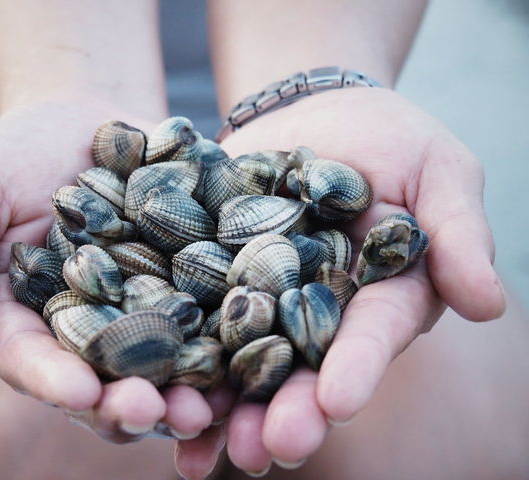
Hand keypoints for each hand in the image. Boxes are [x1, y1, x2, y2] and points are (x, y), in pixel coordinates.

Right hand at [0, 96, 220, 444]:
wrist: (89, 120)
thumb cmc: (19, 152)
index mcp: (25, 319)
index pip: (32, 360)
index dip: (53, 381)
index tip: (79, 394)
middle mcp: (84, 330)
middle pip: (102, 379)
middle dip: (127, 402)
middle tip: (155, 413)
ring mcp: (139, 314)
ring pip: (159, 367)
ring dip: (183, 392)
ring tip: (208, 407)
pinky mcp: (187, 289)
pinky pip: (207, 324)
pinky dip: (225, 345)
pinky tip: (249, 356)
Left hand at [175, 87, 505, 476]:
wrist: (316, 114)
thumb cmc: (391, 140)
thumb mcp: (436, 171)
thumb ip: (458, 234)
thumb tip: (490, 303)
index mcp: (379, 297)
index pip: (372, 334)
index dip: (357, 367)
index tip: (336, 401)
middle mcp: (321, 313)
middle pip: (302, 368)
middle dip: (285, 410)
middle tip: (266, 449)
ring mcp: (263, 300)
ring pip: (243, 363)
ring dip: (224, 408)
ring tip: (201, 450)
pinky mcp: (213, 278)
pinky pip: (194, 322)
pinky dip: (177, 361)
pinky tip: (155, 402)